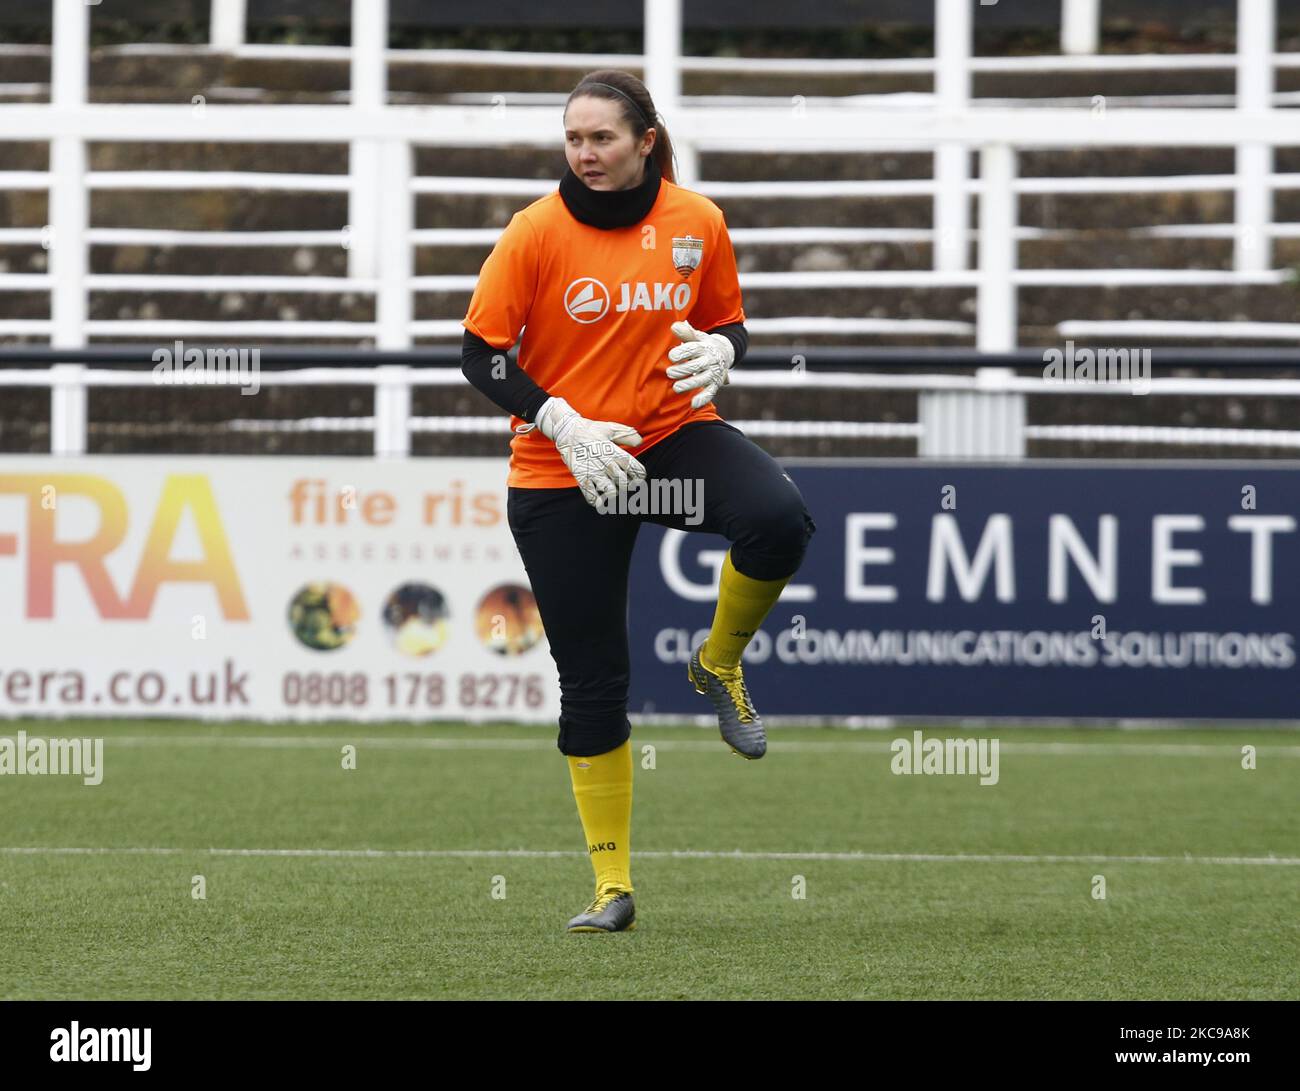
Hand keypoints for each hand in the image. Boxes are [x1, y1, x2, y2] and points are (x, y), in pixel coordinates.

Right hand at [515, 396, 645, 507]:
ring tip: (611, 488)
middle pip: (625, 483)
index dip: (640, 476)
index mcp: (615, 452)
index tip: (638, 478)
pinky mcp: (581, 477)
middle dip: (627, 485)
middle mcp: (606, 463)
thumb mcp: (611, 428)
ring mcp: (593, 472)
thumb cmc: (591, 430)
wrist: (567, 430)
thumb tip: (640, 441)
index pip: (636, 470)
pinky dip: (597, 501)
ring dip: (613, 493)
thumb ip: (627, 435)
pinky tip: (599, 498)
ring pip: (611, 492)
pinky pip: (591, 496)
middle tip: (623, 482)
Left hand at [666, 320, 733, 409]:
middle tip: (669, 372)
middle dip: (682, 370)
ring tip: (676, 387)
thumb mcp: (696, 337)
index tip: (671, 356)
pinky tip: (693, 404)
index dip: (682, 353)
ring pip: (701, 380)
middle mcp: (709, 360)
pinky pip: (710, 392)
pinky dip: (703, 399)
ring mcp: (713, 373)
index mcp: (704, 347)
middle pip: (696, 366)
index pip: (693, 349)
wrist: (724, 352)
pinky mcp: (715, 384)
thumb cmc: (703, 344)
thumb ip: (686, 333)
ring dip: (689, 384)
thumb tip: (674, 326)